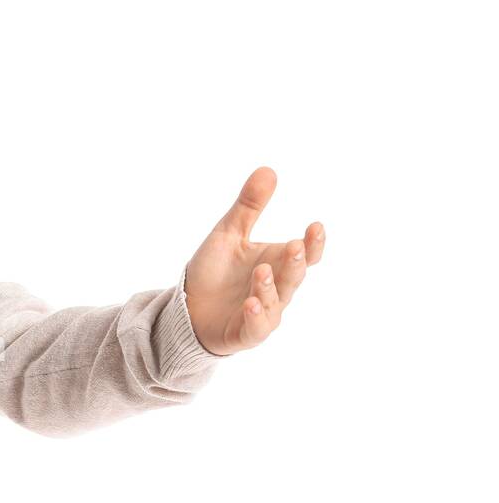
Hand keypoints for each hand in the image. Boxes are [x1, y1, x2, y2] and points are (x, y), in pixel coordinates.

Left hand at [184, 166, 323, 355]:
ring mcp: (263, 313)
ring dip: (270, 287)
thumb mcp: (228, 233)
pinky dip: (255, 316)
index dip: (313, 243)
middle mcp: (276, 289)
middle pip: (293, 277)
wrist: (187, 307)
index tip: (315, 226)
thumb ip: (249, 207)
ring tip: (261, 270)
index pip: (305, 255)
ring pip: (275, 302)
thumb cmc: (214, 271)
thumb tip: (268, 169)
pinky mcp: (245, 332)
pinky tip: (250, 303)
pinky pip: (256, 327)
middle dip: (295, 263)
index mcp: (277, 263)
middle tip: (296, 246)